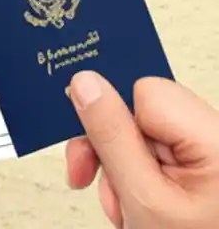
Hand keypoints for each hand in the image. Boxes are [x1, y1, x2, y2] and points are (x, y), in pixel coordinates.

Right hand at [64, 70, 218, 227]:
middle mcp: (216, 138)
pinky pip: (156, 156)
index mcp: (215, 138)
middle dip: (111, 150)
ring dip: (121, 170)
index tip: (88, 142)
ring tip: (126, 207)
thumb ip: (111, 137)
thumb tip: (85, 84)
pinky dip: (137, 179)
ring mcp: (210, 155)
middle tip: (90, 179)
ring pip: (143, 136)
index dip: (112, 116)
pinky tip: (137, 205)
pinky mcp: (203, 169)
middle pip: (141, 112)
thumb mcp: (142, 198)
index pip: (146, 90)